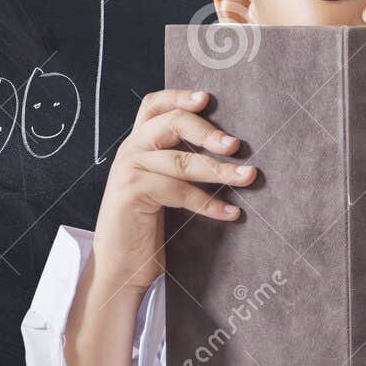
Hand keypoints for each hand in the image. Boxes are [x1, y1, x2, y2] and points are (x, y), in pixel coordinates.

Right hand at [89, 88, 254, 295]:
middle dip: (208, 132)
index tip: (207, 99)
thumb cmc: (143, 230)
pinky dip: (210, 203)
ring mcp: (127, 171)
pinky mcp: (132, 194)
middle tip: (237, 146)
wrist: (118, 269)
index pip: (153, 105)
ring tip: (248, 176)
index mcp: (136, 145)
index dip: (180, 96)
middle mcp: (129, 152)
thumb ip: (175, 164)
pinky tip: (231, 213)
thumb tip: (225, 148)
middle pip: (171, 123)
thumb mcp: (158, 188)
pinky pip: (180, 192)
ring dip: (219, 170)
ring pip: (181, 161)